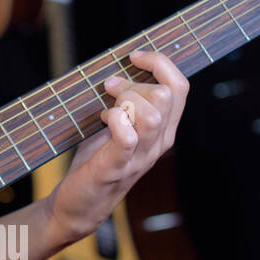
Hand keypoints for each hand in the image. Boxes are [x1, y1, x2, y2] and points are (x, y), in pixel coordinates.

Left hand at [47, 50, 189, 242]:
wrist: (79, 204)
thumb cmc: (96, 161)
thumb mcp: (117, 126)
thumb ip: (126, 102)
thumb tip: (120, 67)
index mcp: (162, 130)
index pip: (180, 86)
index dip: (160, 62)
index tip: (133, 55)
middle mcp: (158, 143)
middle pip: (166, 95)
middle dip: (134, 81)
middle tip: (108, 87)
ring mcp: (139, 157)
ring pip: (153, 114)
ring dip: (124, 100)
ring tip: (105, 106)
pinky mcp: (116, 167)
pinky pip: (127, 138)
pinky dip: (115, 120)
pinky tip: (103, 119)